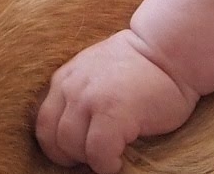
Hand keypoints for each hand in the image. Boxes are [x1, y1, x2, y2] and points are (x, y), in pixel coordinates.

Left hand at [36, 30, 199, 173]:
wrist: (169, 51)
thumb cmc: (140, 70)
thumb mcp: (95, 76)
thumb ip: (79, 98)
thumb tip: (73, 136)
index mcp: (64, 80)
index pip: (44, 124)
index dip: (58, 146)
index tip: (78, 154)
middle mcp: (72, 88)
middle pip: (53, 139)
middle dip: (72, 156)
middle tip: (95, 158)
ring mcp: (91, 99)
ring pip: (72, 148)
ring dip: (90, 160)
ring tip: (109, 157)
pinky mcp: (114, 112)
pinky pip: (98, 153)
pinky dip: (106, 164)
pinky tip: (118, 161)